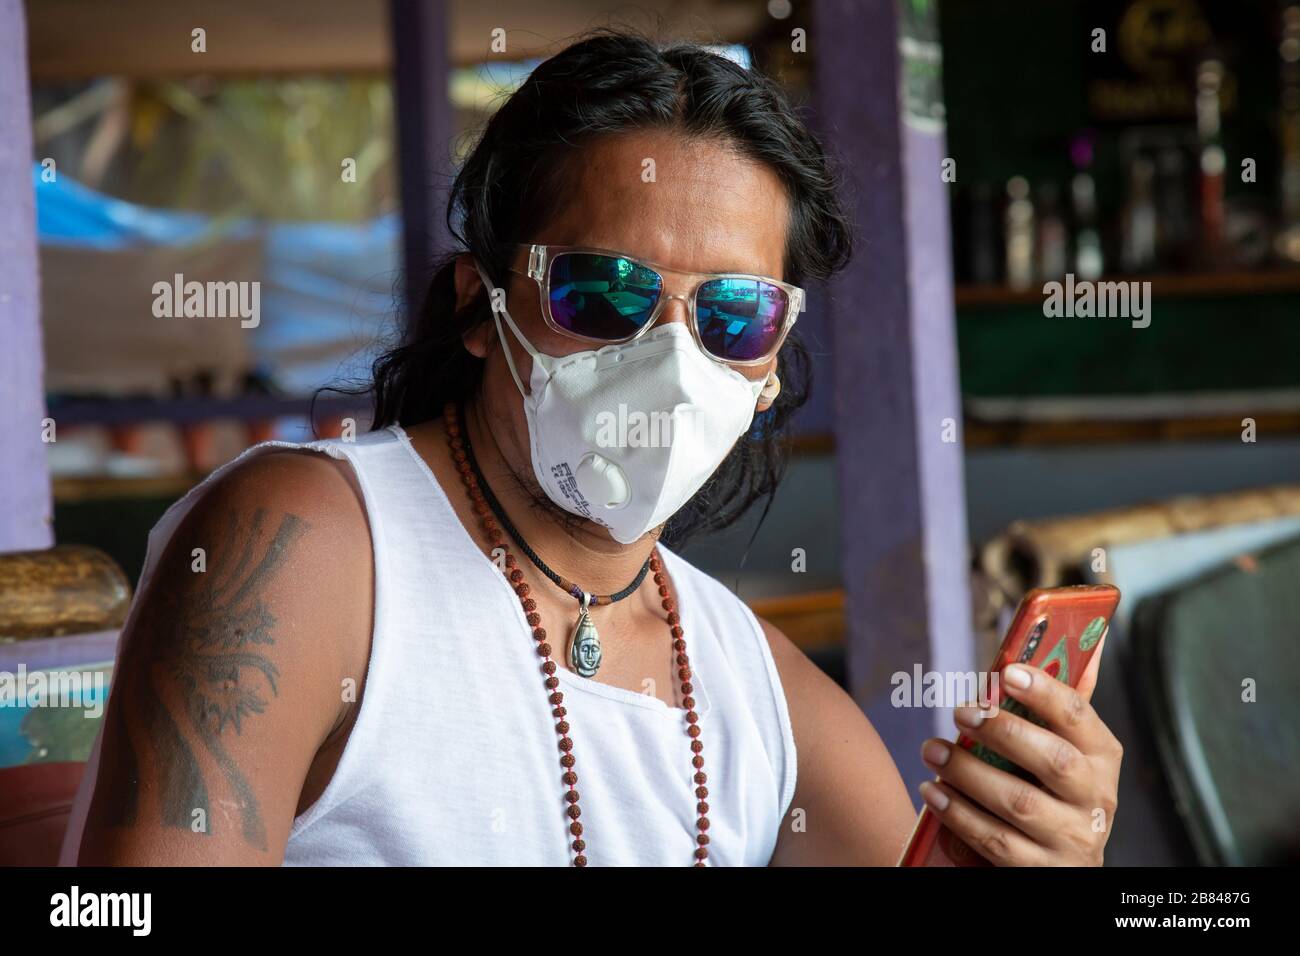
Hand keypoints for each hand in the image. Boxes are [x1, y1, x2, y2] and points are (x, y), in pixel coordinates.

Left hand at [916, 637, 1122, 865]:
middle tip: (960, 710)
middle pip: (1052, 760)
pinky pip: (996, 841)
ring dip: (967, 771)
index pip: (1079, 717)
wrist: (1066, 867)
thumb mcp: (1071, 752)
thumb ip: (1063, 707)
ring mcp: (1072, 839)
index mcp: (1102, 757)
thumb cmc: (1058, 791)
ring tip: (931, 749)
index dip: (1044, 692)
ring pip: (1018, 803)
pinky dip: (959, 813)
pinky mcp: (1043, 870)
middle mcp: (1095, 799)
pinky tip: (932, 790)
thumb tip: (1077, 643)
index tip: (1007, 671)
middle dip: (1002, 731)